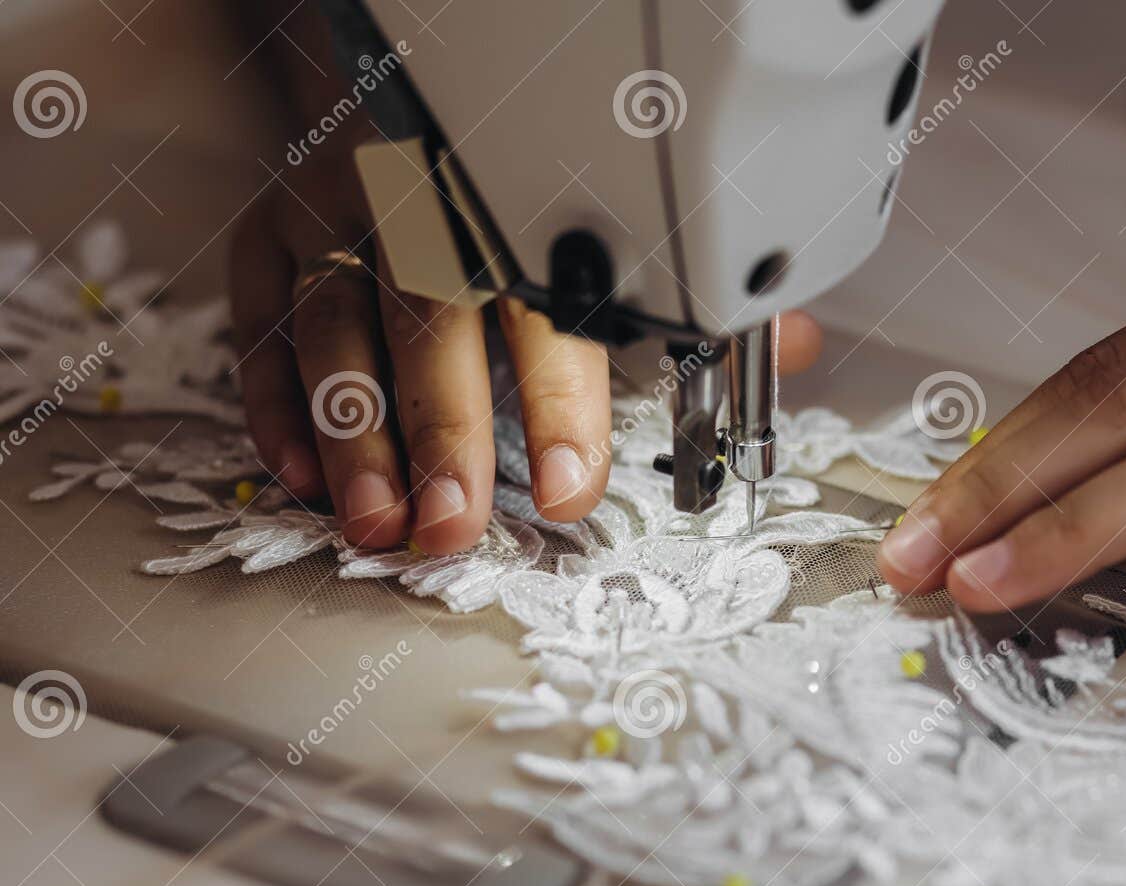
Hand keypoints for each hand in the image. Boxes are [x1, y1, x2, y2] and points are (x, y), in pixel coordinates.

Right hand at [230, 153, 821, 552]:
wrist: (410, 59)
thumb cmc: (531, 160)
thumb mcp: (625, 204)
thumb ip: (701, 280)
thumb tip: (800, 341)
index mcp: (524, 204)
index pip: (551, 305)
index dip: (564, 402)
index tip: (573, 487)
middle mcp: (425, 202)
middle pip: (430, 317)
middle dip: (443, 430)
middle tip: (453, 524)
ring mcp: (339, 214)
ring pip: (334, 320)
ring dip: (352, 429)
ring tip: (374, 521)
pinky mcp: (276, 228)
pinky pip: (263, 312)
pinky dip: (273, 396)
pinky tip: (299, 472)